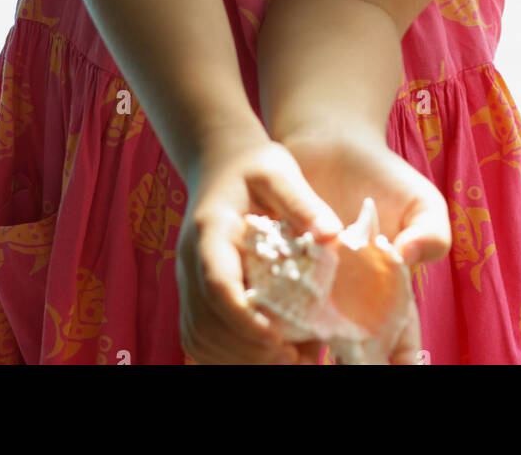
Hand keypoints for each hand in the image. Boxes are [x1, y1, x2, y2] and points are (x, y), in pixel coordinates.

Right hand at [176, 131, 345, 364]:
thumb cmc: (252, 166)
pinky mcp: (194, 291)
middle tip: (293, 358)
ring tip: (285, 359)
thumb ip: (302, 201)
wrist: (220, 162)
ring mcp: (188, 279)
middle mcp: (191, 261)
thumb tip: (332, 235)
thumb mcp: (279, 171)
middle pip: (205, 321)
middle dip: (246, 349)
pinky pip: (198, 337)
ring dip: (236, 357)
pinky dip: (226, 355)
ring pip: (197, 337)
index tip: (277, 340)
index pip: (218, 283)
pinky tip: (262, 354)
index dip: (243, 318)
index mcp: (210, 231)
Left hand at [275, 124, 452, 364]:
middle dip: (352, 367)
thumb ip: (433, 233)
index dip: (400, 364)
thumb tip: (409, 255)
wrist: (331, 141)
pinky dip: (276, 319)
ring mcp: (316, 286)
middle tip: (345, 369)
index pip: (399, 344)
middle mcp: (351, 299)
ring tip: (301, 364)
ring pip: (313, 335)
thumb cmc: (383, 175)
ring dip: (308, 355)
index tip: (400, 371)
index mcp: (390, 293)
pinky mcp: (284, 266)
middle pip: (354, 352)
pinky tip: (273, 333)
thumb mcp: (423, 201)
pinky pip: (279, 300)